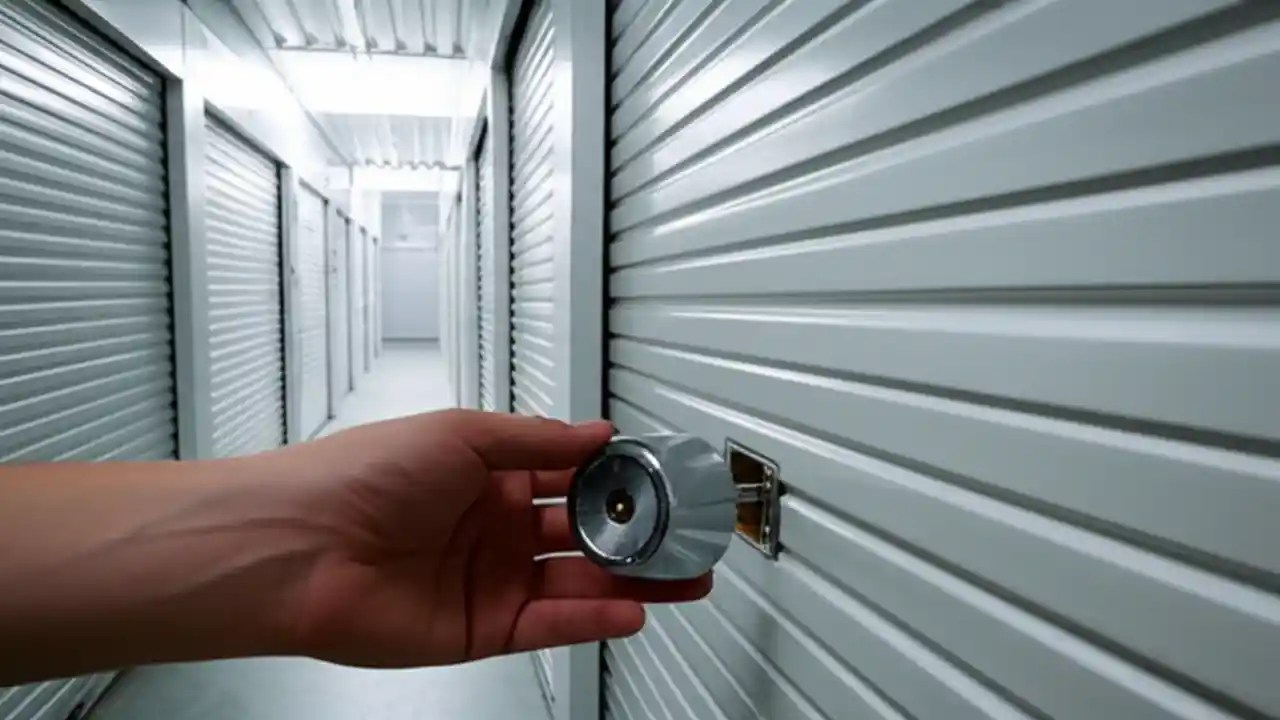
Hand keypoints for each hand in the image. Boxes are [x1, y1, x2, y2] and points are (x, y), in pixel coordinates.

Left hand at [270, 410, 710, 667]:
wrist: (300, 545)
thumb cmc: (360, 474)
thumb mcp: (463, 434)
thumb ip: (540, 441)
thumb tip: (599, 432)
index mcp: (489, 474)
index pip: (573, 476)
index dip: (620, 480)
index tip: (663, 480)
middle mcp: (493, 528)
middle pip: (585, 534)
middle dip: (638, 537)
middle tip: (687, 537)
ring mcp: (489, 580)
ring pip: (578, 583)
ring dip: (632, 581)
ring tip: (682, 576)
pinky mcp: (481, 629)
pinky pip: (550, 624)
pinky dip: (592, 618)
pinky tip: (630, 607)